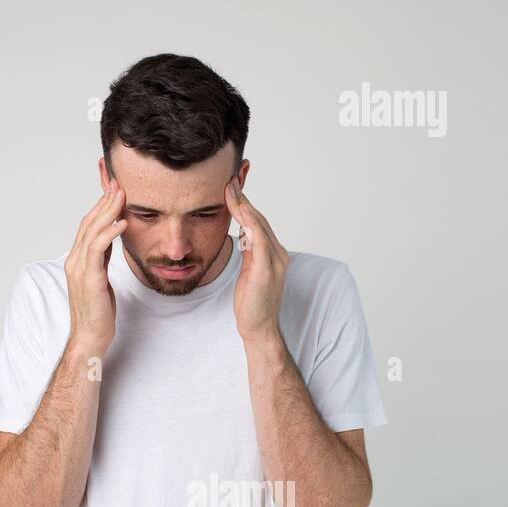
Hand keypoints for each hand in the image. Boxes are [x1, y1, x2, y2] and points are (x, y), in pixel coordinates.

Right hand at [65, 177, 125, 350]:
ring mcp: (80, 269)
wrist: (90, 337)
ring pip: (92, 232)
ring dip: (108, 211)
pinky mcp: (89, 279)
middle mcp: (75, 261)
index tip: (114, 189)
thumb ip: (102, 258)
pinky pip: (97, 250)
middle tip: (118, 182)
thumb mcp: (101, 278)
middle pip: (88, 223)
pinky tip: (122, 222)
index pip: (87, 226)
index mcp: (77, 260)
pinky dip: (109, 233)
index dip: (100, 206)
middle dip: (104, 201)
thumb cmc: (97, 312)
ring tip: (121, 194)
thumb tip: (110, 239)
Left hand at [224, 177, 289, 344]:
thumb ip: (248, 253)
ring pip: (258, 223)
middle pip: (258, 218)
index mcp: (273, 253)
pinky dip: (248, 220)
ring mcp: (275, 260)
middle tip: (229, 178)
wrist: (259, 328)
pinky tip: (237, 208)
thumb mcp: (248, 272)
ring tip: (229, 187)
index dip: (245, 204)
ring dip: (243, 204)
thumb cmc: (252, 304)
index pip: (257, 222)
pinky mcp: (267, 268)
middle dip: (244, 198)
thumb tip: (241, 236)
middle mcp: (278, 253)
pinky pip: (257, 238)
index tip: (231, 186)